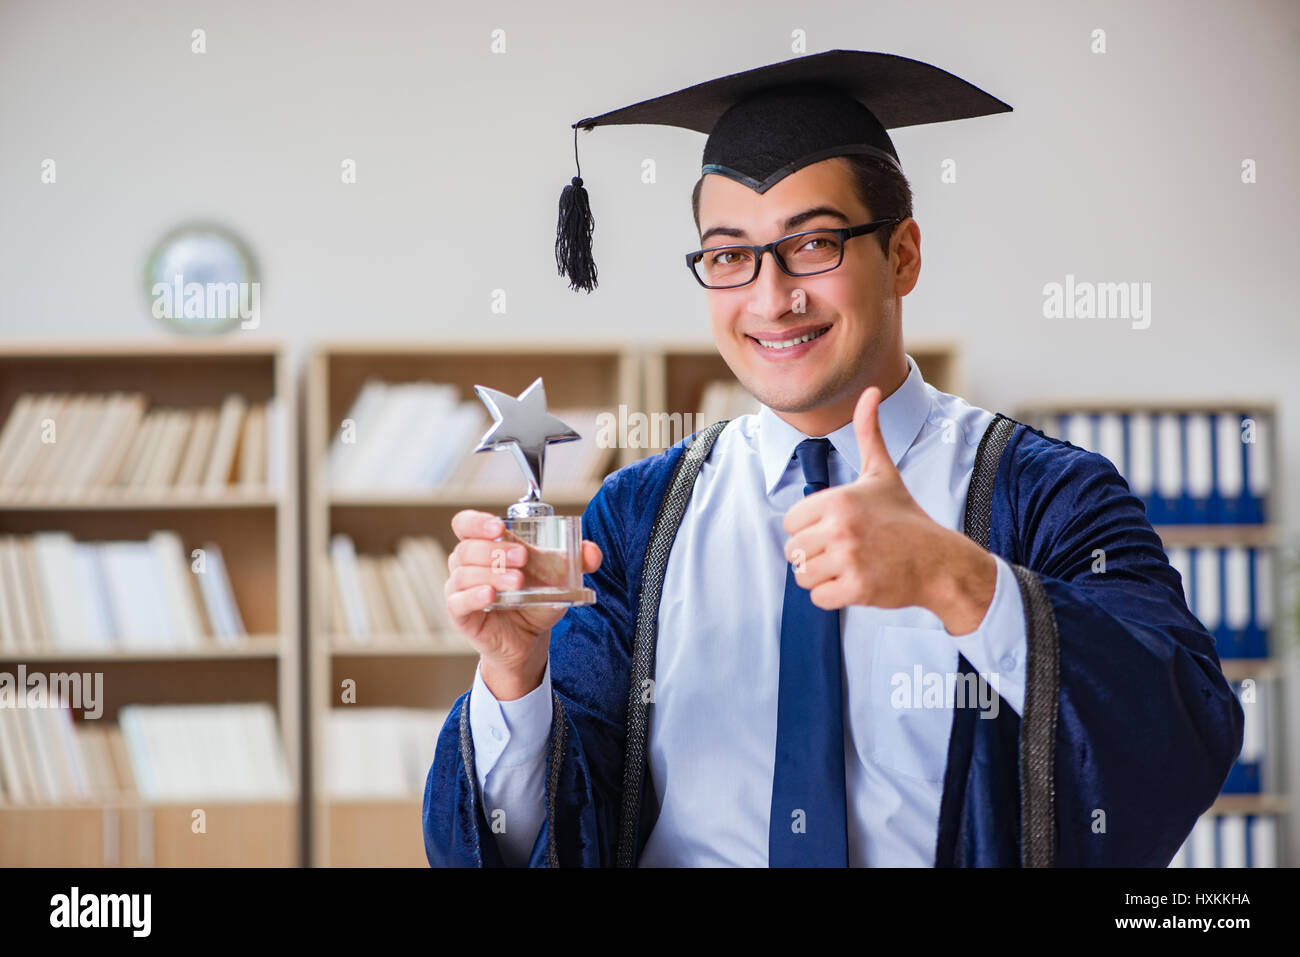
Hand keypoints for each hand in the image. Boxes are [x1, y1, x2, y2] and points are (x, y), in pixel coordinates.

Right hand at [445, 509, 601, 698]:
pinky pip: (458, 601)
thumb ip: (577, 560)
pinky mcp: (461, 614)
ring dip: (491, 573)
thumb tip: (592, 551)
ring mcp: (461, 589)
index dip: (476, 522)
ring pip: (463, 573)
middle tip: (523, 557)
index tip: (499, 527)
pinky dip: (473, 595)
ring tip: (517, 581)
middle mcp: (467, 565)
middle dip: (496, 549)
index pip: (465, 524)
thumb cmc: (535, 601)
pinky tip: (490, 595)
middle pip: (467, 548)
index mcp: (485, 547)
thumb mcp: (558, 578)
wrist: (530, 640)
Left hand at [781, 386, 995, 632]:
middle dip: (815, 555)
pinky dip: (834, 596)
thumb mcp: (882, 472)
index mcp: (838, 500)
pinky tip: (856, 583)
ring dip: (822, 577)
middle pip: (793, 551)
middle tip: (846, 550)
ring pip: (803, 576)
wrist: (939, 561)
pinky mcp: (856, 589)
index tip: (837, 527)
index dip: (810, 528)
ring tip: (850, 565)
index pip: (790, 523)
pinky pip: (820, 598)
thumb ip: (868, 432)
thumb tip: (870, 390)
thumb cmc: (905, 517)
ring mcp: (848, 560)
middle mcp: (840, 528)